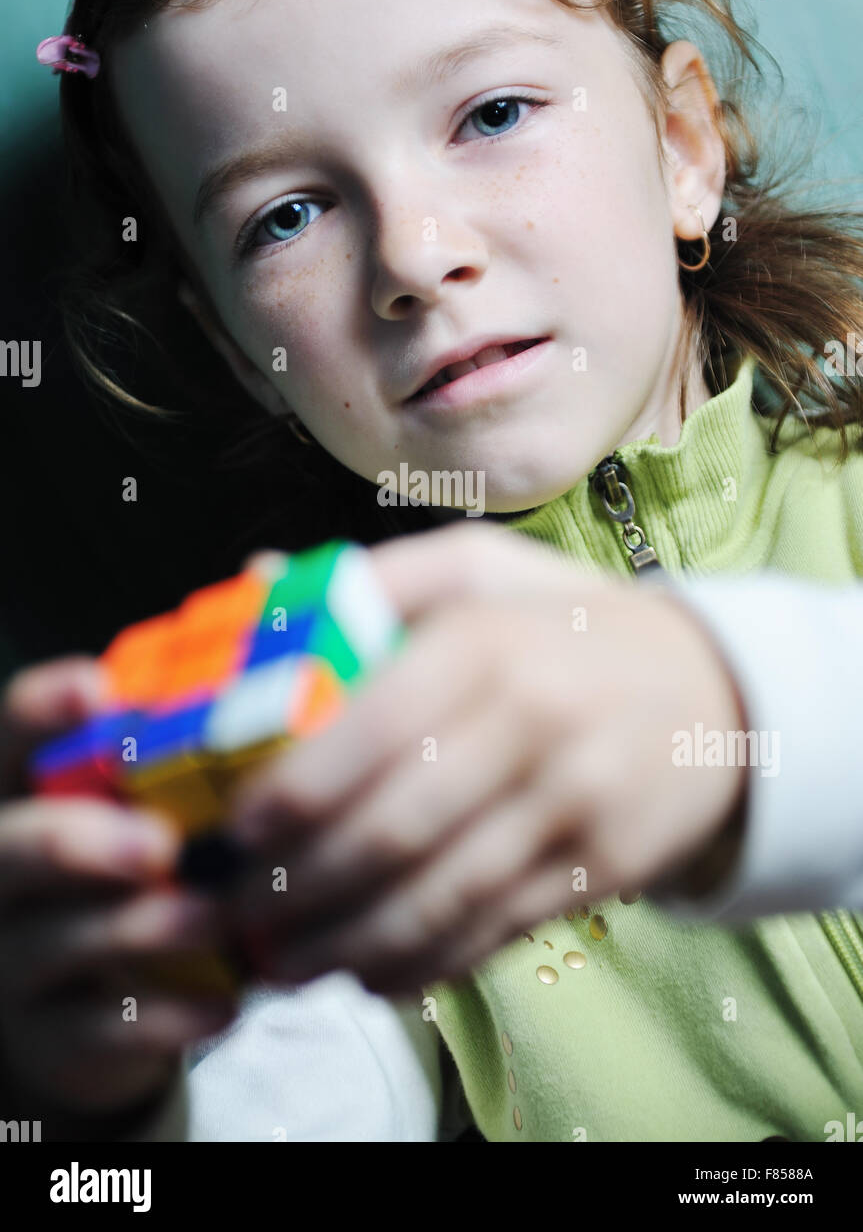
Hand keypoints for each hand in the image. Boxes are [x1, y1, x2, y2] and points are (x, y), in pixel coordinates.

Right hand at [0, 655, 238, 1126]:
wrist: (98, 992)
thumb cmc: (145, 854)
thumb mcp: (156, 780)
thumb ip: (198, 695)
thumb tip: (269, 574)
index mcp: (28, 786)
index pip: (12, 734)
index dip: (45, 709)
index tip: (99, 690)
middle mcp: (4, 865)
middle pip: (10, 845)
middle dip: (80, 842)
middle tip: (159, 843)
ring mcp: (16, 954)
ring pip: (56, 939)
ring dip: (142, 928)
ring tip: (215, 918)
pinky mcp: (51, 1034)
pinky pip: (98, 1030)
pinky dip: (167, 1017)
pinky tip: (227, 1002)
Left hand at [227, 525, 748, 996]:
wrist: (715, 694)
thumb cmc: (566, 628)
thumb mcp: (483, 569)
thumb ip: (376, 578)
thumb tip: (260, 579)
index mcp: (490, 641)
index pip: (377, 727)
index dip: (298, 789)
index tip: (235, 829)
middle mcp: (534, 723)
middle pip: (398, 828)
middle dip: (302, 884)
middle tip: (236, 908)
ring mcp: (575, 804)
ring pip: (441, 897)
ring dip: (347, 943)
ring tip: (282, 961)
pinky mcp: (601, 869)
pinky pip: (493, 931)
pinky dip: (420, 963)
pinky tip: (366, 971)